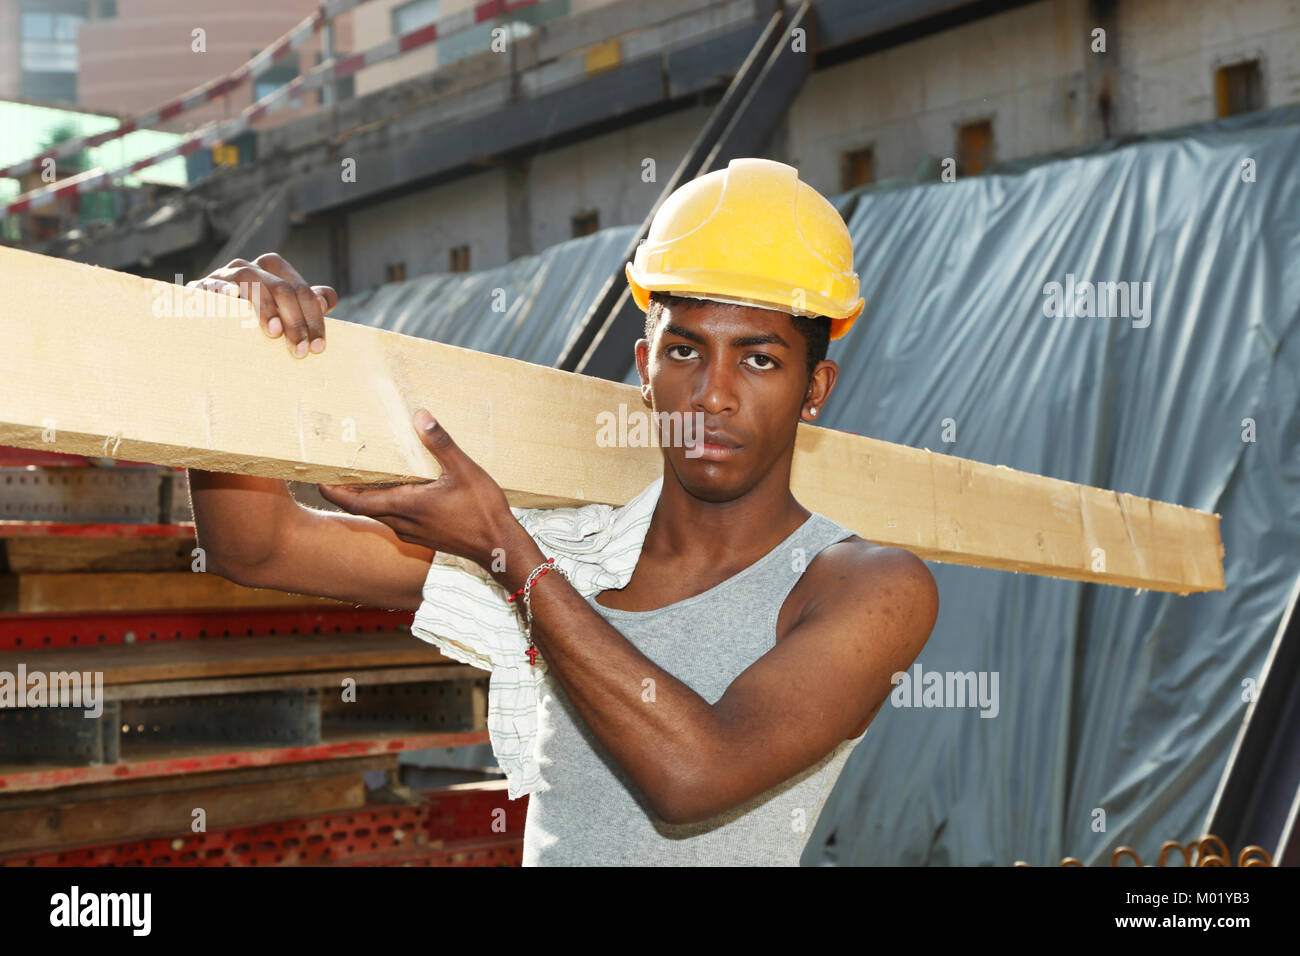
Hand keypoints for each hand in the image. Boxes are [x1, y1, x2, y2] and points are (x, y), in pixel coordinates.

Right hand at [186, 252, 337, 358]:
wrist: (204, 316)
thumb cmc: (250, 317)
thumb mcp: (281, 310)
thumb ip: (306, 304)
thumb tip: (324, 300)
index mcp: (272, 269)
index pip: (302, 290)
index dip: (314, 318)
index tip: (317, 347)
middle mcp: (250, 268)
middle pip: (282, 288)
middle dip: (295, 321)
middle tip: (300, 350)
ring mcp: (224, 276)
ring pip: (253, 282)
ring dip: (266, 308)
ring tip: (274, 332)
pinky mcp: (200, 288)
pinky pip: (212, 285)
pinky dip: (222, 289)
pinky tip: (231, 296)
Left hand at [315, 410, 521, 569]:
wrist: (499, 548)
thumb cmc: (482, 512)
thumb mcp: (465, 471)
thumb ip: (440, 443)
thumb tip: (419, 416)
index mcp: (406, 506)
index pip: (356, 501)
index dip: (334, 490)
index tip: (317, 476)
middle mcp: (403, 523)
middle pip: (362, 508)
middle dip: (346, 490)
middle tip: (335, 469)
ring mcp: (413, 533)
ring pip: (378, 515)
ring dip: (366, 498)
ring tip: (363, 476)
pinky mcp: (424, 537)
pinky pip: (395, 520)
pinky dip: (386, 505)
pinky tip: (398, 492)